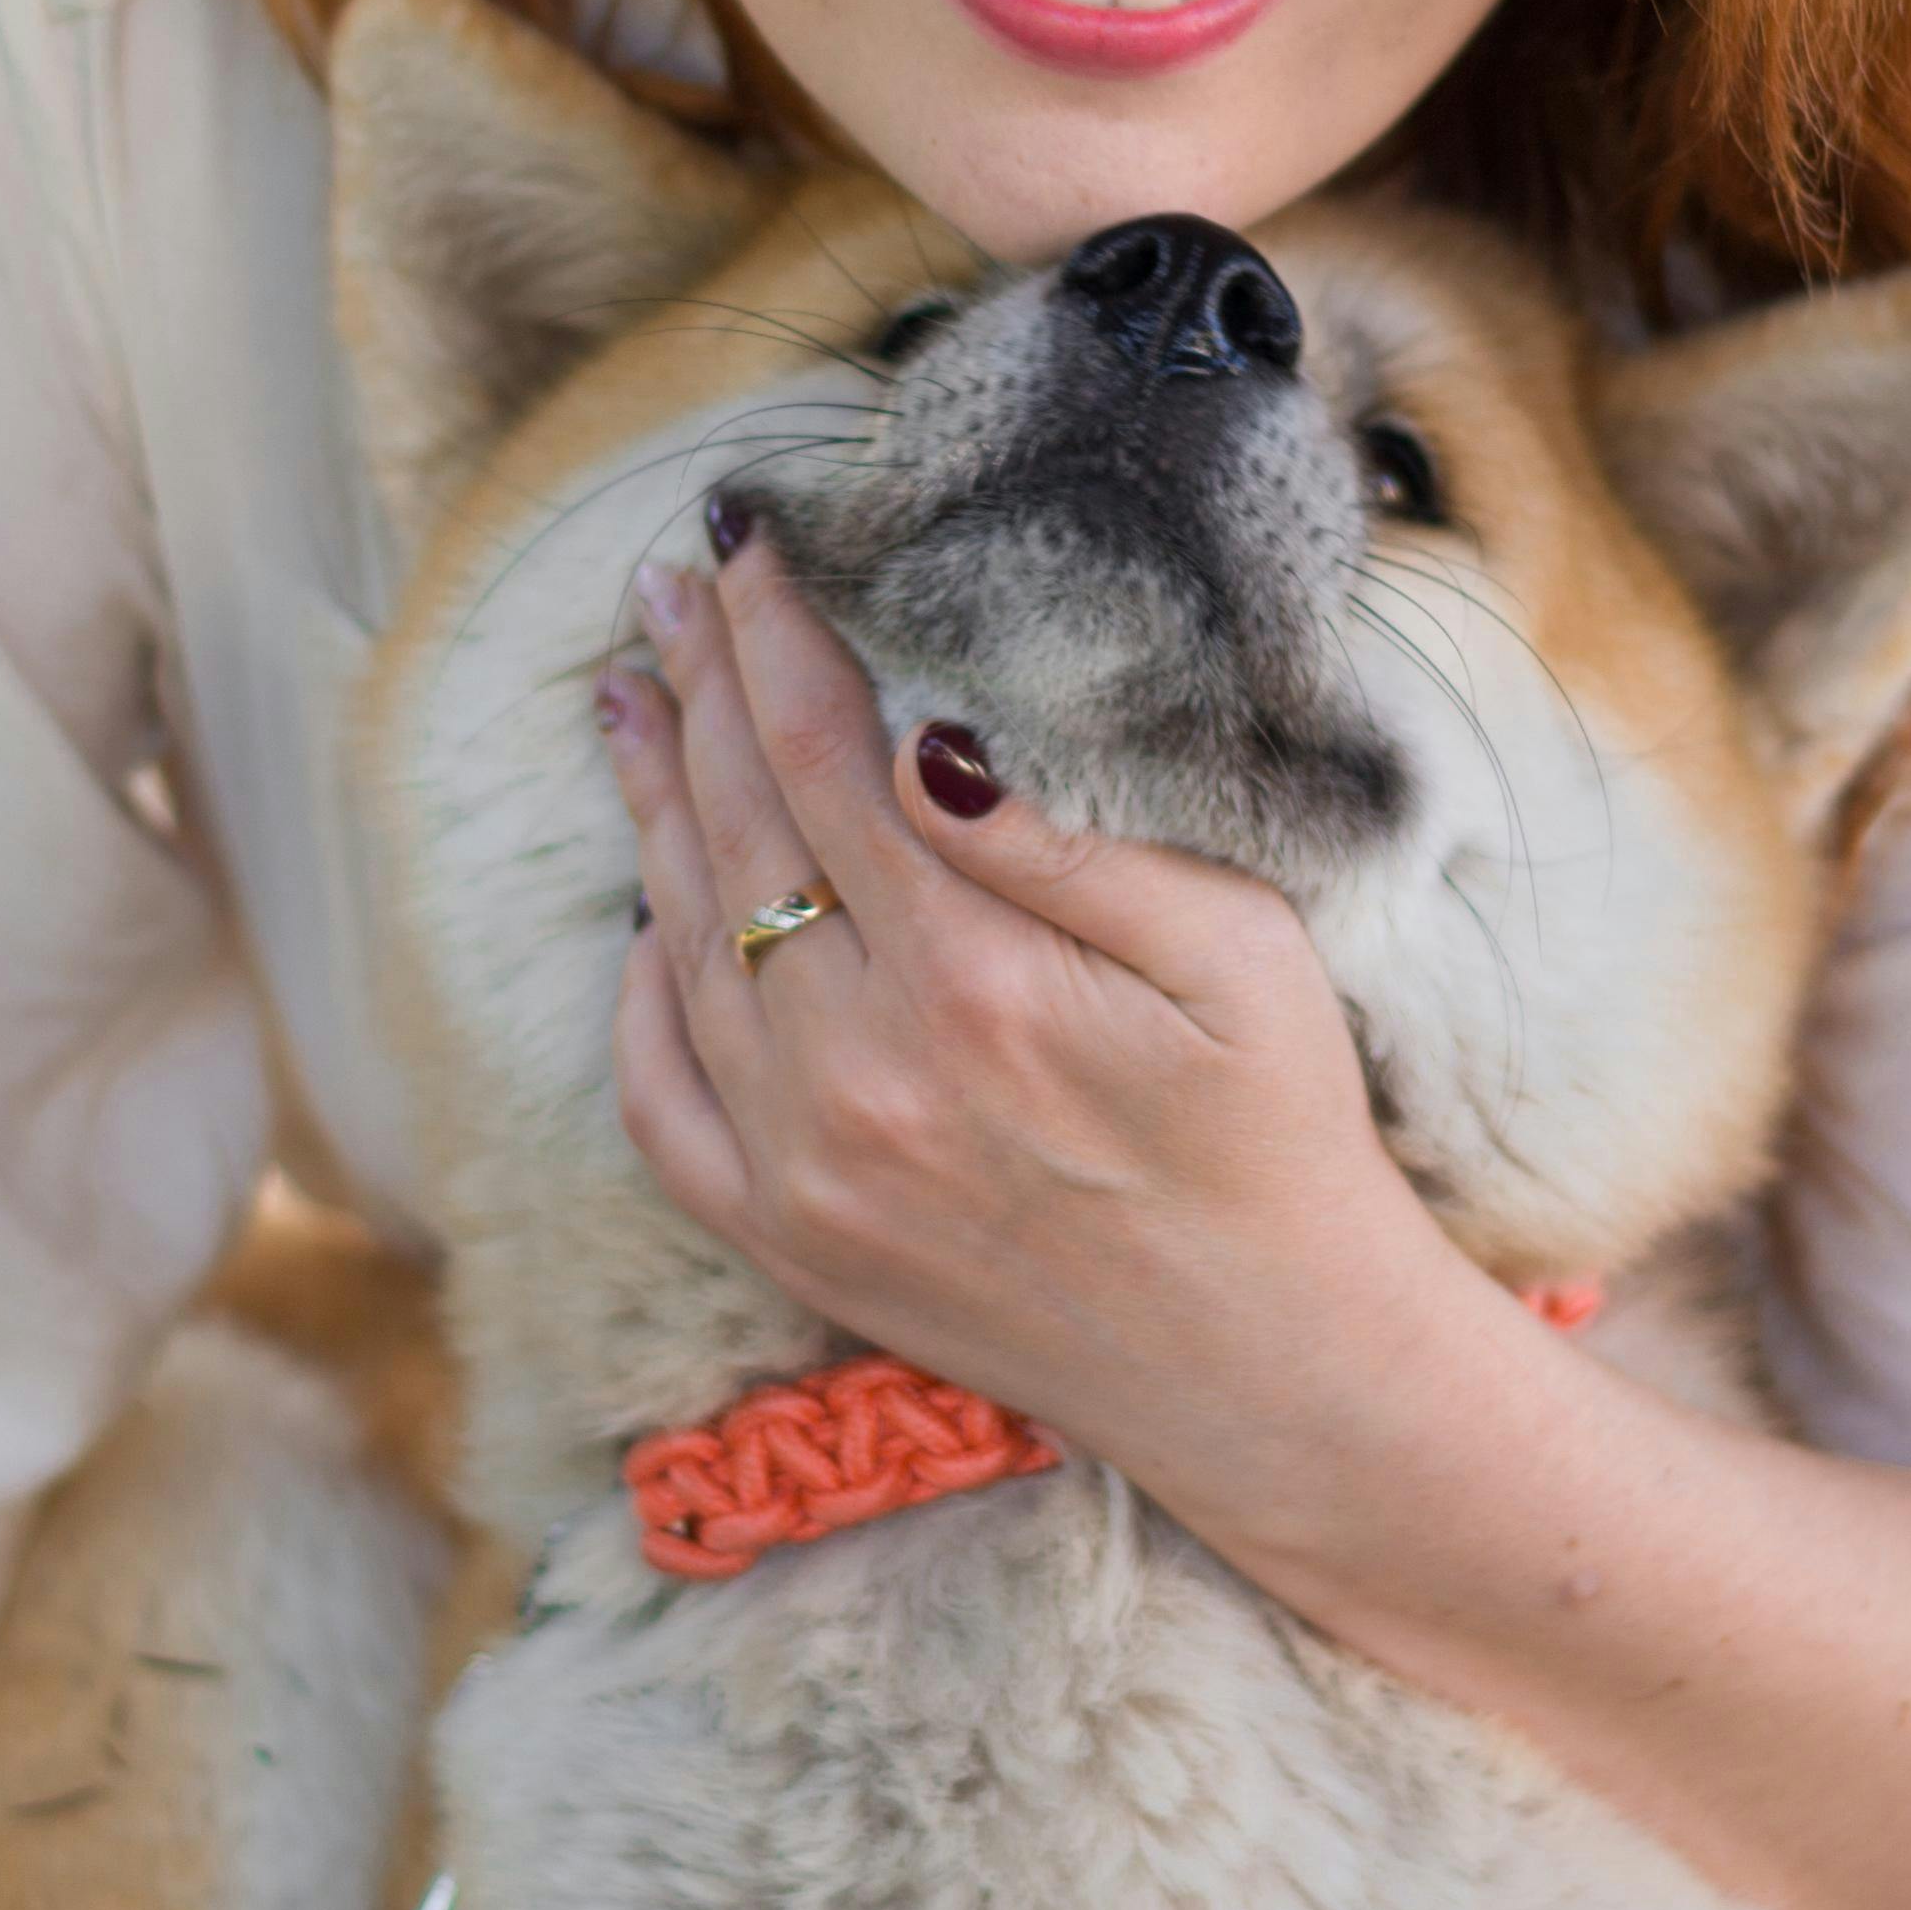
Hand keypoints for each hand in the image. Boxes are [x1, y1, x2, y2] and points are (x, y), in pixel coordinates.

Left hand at [597, 509, 1481, 1548]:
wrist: (1270, 1368)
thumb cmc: (1279, 1136)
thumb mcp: (1236, 954)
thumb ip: (1070, 844)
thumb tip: (927, 736)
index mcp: (973, 982)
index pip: (826, 755)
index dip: (773, 636)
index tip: (741, 541)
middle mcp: (857, 1075)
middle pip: (737, 829)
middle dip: (695, 687)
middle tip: (663, 583)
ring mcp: (802, 1168)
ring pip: (683, 940)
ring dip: (651, 805)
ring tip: (630, 695)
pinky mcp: (786, 1240)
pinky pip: (658, 1091)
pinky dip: (637, 982)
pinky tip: (644, 904)